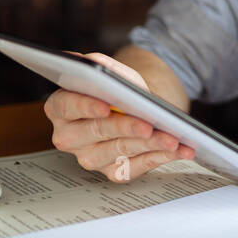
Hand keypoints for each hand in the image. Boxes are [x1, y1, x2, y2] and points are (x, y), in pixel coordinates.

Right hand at [43, 52, 194, 181]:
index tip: (105, 106)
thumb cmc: (120, 91)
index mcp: (61, 108)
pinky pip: (136, 167)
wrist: (137, 109)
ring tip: (172, 138)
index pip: (66, 106)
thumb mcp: (113, 72)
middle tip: (147, 125)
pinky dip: (160, 156)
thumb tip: (96, 65)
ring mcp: (90, 157)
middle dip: (125, 128)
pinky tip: (176, 150)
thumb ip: (101, 65)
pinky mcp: (112, 172)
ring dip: (149, 144)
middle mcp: (70, 137)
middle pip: (96, 132)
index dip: (85, 107)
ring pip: (120, 150)